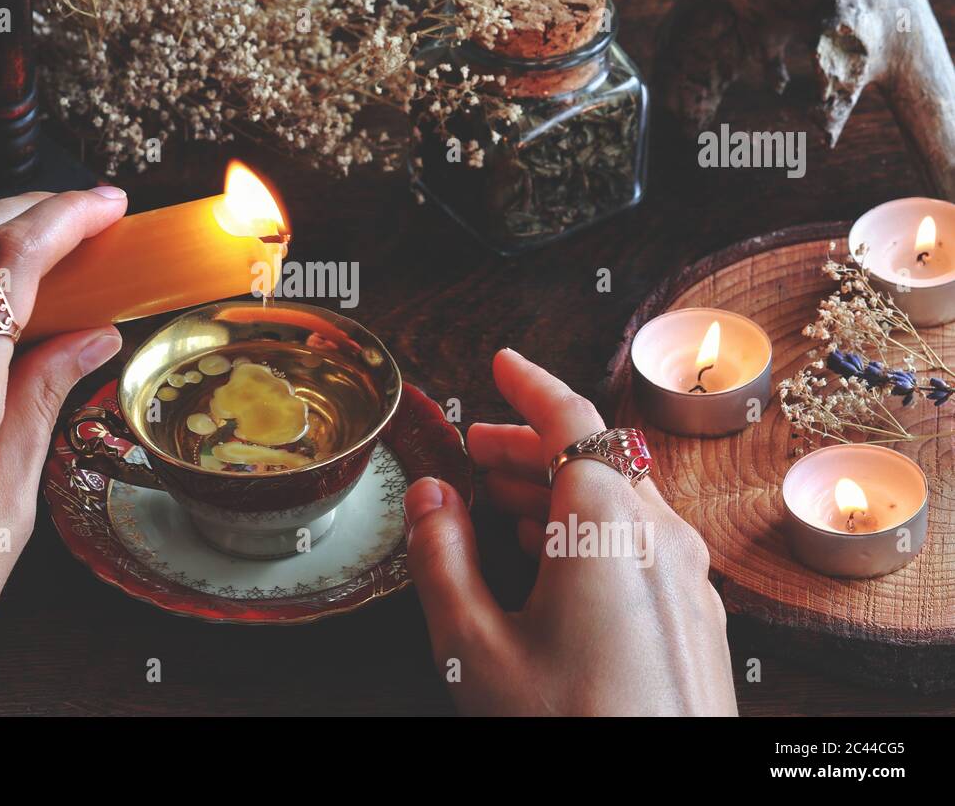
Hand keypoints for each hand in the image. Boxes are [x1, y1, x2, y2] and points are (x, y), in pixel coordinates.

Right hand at [404, 348, 737, 715]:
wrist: (661, 800)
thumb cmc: (571, 728)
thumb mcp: (476, 646)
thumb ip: (443, 558)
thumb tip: (429, 497)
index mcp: (610, 525)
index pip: (572, 419)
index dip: (530, 385)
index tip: (500, 364)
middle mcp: (661, 538)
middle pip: (596, 457)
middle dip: (530, 443)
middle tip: (474, 448)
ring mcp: (689, 580)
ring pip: (620, 500)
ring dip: (558, 488)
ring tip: (499, 500)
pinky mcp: (695, 618)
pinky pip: (640, 541)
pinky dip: (589, 527)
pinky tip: (550, 557)